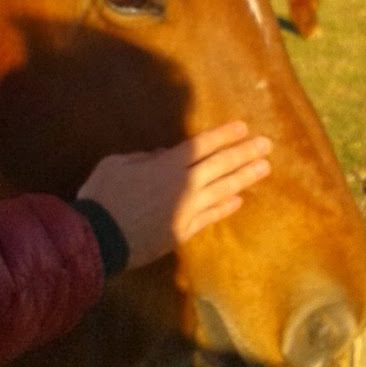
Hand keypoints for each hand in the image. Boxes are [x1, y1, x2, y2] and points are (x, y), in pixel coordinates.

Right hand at [76, 122, 272, 269]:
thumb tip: (162, 155)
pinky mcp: (183, 232)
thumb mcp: (116, 164)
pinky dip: (225, 207)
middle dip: (244, 153)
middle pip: (220, 166)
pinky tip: (239, 200)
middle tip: (266, 144)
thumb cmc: (102, 196)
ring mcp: (187, 211)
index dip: (223, 135)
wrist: (98, 239)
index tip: (243, 127)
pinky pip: (210, 216)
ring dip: (244, 178)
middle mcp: (184, 186)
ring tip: (264, 168)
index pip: (202, 145)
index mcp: (167, 165)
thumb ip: (142, 158)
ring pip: (222, 191)